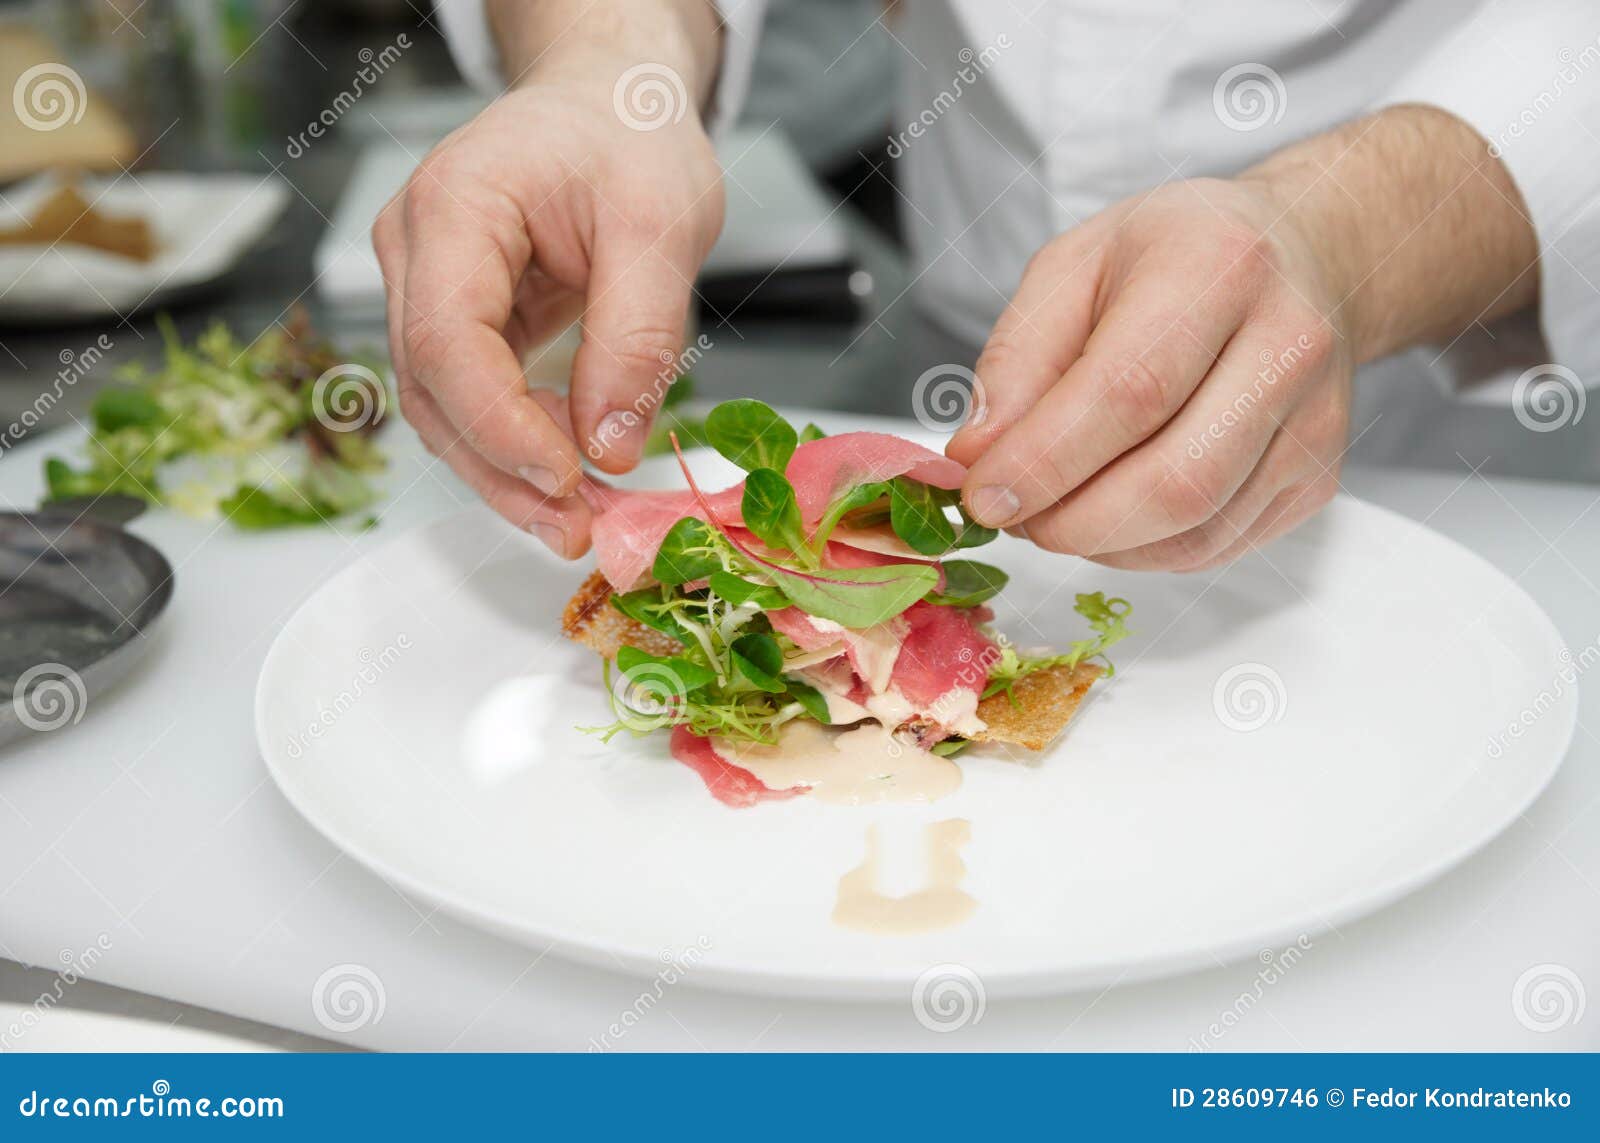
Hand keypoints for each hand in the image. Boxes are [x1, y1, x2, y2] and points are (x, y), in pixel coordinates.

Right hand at [373, 64, 722, 555]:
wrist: (609, 106)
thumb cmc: (629, 139)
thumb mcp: (661, 224)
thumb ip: (637, 335)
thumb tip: (612, 446)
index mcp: (454, 207)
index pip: (447, 341)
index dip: (501, 425)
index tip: (570, 478)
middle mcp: (416, 251)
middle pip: (434, 390)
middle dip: (505, 471)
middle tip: (577, 530)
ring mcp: (425, 287)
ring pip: (444, 409)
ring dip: (508, 473)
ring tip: (580, 516)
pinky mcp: (456, 318)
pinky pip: (472, 399)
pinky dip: (518, 444)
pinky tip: (571, 472)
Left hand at [947, 177, 1348, 571]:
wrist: (1299, 253)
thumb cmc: (1173, 257)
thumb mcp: (1071, 268)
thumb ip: (1017, 360)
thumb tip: (976, 457)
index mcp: (1219, 268)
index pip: (1128, 392)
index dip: (1045, 461)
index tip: (983, 495)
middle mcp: (1287, 347)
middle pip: (1173, 481)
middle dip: (1069, 521)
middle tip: (1012, 514)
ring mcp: (1314, 423)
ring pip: (1193, 531)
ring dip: (1099, 542)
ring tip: (1054, 506)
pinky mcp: (1319, 480)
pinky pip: (1214, 547)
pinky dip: (1140, 549)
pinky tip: (1109, 510)